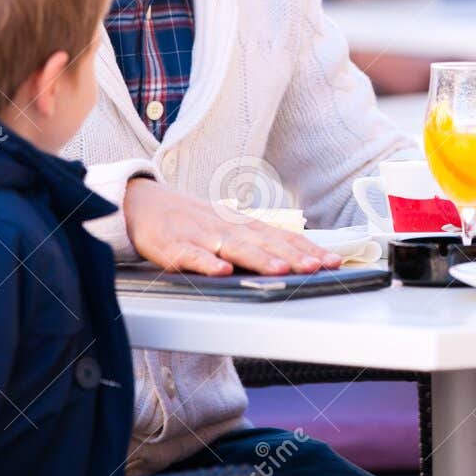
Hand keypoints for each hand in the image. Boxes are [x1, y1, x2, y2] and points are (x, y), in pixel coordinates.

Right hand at [122, 179, 338, 276]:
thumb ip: (257, 240)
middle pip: (264, 242)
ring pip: (233, 248)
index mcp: (241, 224)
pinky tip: (220, 271)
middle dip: (293, 255)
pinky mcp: (172, 245)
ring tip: (281, 270)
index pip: (281, 237)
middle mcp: (226, 227)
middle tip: (317, 267)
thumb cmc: (192, 221)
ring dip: (258, 259)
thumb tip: (296, 255)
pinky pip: (190, 256)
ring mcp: (200, 235)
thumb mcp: (228, 226)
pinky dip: (205, 263)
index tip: (332, 261)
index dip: (307, 249)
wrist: (143, 203)